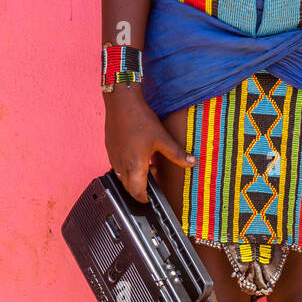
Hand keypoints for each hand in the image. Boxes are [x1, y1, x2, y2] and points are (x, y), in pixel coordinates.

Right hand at [104, 87, 195, 202]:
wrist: (121, 103)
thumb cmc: (140, 120)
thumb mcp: (162, 138)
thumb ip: (176, 154)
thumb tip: (191, 162)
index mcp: (134, 165)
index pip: (136, 192)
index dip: (144, 198)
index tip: (152, 198)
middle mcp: (121, 164)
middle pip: (128, 187)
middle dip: (140, 189)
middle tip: (153, 181)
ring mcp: (113, 157)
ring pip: (122, 177)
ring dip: (134, 177)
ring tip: (147, 166)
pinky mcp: (110, 149)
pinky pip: (118, 165)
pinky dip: (127, 167)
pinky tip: (138, 155)